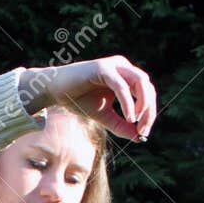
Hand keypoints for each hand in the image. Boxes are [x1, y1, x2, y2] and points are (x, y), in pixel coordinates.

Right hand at [30, 56, 156, 141]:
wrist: (54, 90)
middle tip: (143, 131)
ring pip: (140, 82)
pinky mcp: (103, 68)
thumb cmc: (78, 99)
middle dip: (149, 110)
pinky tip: (130, 117)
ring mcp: (114, 65)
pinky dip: (128, 102)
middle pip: (147, 87)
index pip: (146, 92)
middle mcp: (122, 67)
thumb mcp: (104, 116)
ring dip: (144, 104)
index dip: (149, 113)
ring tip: (137, 123)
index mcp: (125, 75)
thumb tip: (139, 137)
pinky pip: (121, 86)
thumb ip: (121, 125)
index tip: (143, 133)